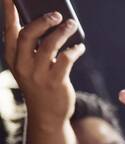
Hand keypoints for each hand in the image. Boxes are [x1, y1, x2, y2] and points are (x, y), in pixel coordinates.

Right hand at [2, 0, 84, 127]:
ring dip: (62, 32)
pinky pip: (66, 60)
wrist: (47, 115)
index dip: (9, 12)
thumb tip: (46, 20)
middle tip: (57, 14)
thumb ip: (30, 46)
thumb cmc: (39, 83)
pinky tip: (79, 47)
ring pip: (50, 46)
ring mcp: (38, 75)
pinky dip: (74, 50)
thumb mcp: (28, 65)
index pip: (9, 30)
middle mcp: (22, 65)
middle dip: (43, 21)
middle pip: (28, 35)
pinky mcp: (56, 83)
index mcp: (12, 57)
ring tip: (71, 24)